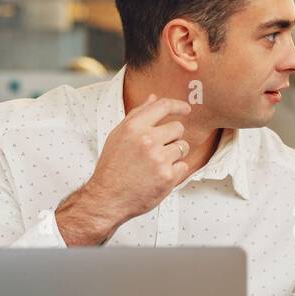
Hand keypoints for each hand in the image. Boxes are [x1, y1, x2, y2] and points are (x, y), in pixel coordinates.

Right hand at [55, 94, 190, 244]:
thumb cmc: (112, 167)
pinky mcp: (168, 176)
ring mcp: (159, 159)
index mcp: (134, 127)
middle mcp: (147, 140)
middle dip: (173, 137)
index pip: (163, 106)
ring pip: (183, 147)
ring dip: (175, 154)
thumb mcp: (118, 135)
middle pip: (178, 128)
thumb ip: (137, 115)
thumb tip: (153, 98)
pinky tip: (159, 176)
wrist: (108, 197)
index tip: (186, 109)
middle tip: (160, 149)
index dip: (178, 106)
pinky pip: (184, 166)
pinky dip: (175, 171)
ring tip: (157, 164)